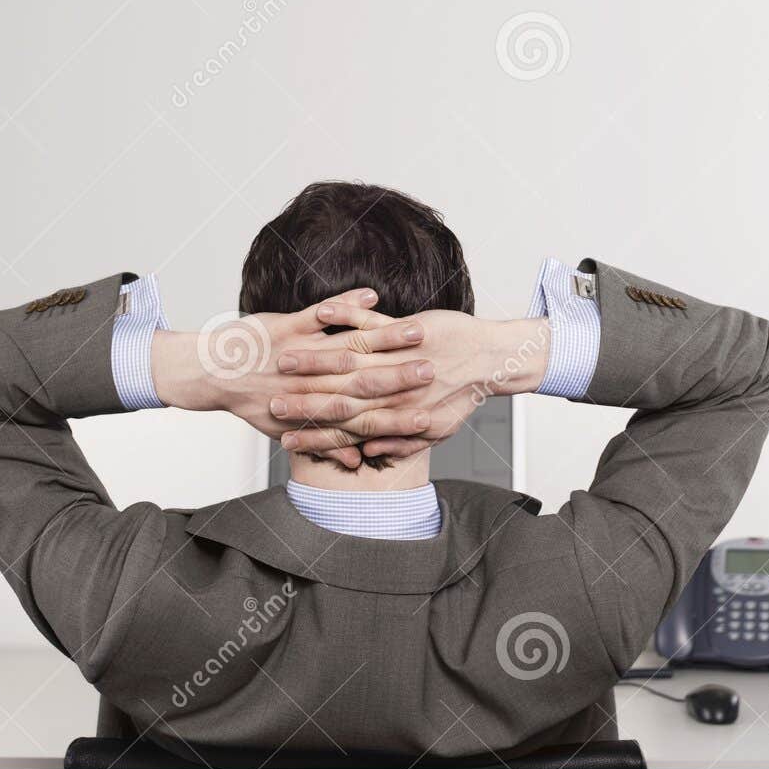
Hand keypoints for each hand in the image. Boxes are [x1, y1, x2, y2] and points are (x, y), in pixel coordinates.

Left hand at [151, 290, 437, 468]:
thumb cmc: (249, 403)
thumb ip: (326, 444)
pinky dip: (348, 305)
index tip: (428, 416)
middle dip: (402, 376)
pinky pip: (322, 315)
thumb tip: (358, 461)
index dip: (397, 419)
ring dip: (384, 340)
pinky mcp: (286, 327)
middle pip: (364, 382)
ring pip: (348, 348)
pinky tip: (373, 295)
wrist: (209, 375)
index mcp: (312, 411)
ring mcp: (299, 354)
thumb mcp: (284, 431)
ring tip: (418, 332)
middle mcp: (309, 385)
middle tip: (434, 371)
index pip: (362, 418)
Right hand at [270, 311, 550, 460]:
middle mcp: (396, 389)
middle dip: (302, 399)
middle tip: (272, 401)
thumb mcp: (437, 427)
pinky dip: (346, 313)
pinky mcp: (409, 328)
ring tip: (285, 358)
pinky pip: (371, 319)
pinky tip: (322, 313)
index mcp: (398, 414)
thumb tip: (367, 456)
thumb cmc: (464, 393)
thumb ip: (401, 444)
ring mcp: (400, 356)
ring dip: (315, 359)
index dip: (314, 435)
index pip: (347, 428)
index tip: (285, 440)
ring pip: (350, 357)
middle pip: (339, 395)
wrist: (495, 360)